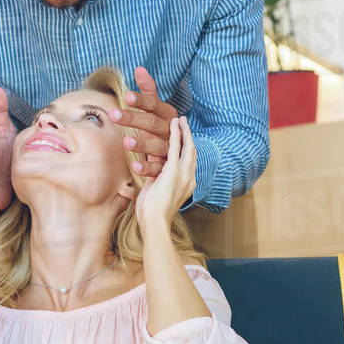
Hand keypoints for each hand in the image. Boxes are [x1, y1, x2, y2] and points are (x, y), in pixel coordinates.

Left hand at [110, 66, 180, 177]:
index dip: (141, 100)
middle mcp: (170, 130)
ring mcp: (170, 148)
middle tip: (114, 115)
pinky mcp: (167, 166)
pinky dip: (148, 168)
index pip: (153, 104)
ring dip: (142, 143)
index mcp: (167, 114)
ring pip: (156, 145)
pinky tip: (135, 168)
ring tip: (126, 142)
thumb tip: (139, 69)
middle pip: (152, 123)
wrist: (182, 151)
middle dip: (133, 119)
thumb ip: (149, 90)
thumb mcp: (158, 108)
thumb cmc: (162, 126)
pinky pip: (158, 168)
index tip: (126, 96)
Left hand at [133, 116, 196, 230]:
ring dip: (184, 132)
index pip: (188, 163)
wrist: (154, 224)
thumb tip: (151, 161)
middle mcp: (189, 179)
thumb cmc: (151, 213)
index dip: (187, 149)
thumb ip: (155, 174)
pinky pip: (176, 148)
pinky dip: (176, 134)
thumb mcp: (154, 188)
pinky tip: (174, 123)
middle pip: (192, 153)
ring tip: (181, 119)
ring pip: (188, 147)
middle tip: (184, 123)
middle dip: (189, 137)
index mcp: (186, 185)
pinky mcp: (174, 172)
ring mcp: (184, 175)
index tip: (183, 139)